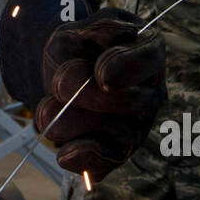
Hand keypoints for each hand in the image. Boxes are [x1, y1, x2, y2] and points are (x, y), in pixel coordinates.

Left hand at [36, 9, 165, 179]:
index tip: (100, 73)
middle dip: (86, 95)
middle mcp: (150, 92)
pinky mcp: (118, 151)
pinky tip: (65, 154)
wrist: (59, 74)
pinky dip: (83, 160)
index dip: (124, 66)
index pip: (148, 58)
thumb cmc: (73, 51)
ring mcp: (137, 124)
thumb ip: (85, 50)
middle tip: (58, 85)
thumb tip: (102, 78)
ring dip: (72, 123)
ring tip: (48, 108)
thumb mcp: (72, 36)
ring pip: (116, 134)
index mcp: (147, 53)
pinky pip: (106, 164)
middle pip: (129, 100)